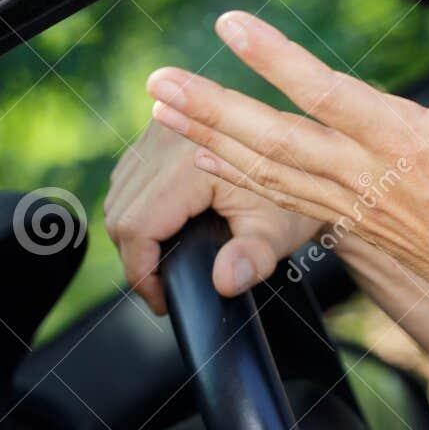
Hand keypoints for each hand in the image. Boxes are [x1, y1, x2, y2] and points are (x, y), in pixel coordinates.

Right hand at [104, 122, 322, 313]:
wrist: (309, 153)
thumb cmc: (298, 192)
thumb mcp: (280, 230)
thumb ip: (254, 257)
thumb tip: (224, 282)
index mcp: (188, 161)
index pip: (137, 226)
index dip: (142, 272)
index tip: (163, 299)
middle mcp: (167, 138)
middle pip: (121, 213)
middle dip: (136, 258)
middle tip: (163, 287)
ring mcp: (161, 130)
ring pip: (118, 195)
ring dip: (134, 234)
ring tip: (162, 263)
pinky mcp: (161, 129)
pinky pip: (129, 177)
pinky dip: (138, 208)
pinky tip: (163, 230)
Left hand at [143, 0, 428, 326]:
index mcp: (406, 142)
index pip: (327, 94)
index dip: (276, 58)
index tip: (231, 26)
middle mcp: (369, 176)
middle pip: (275, 139)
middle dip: (213, 106)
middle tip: (159, 79)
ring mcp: (356, 204)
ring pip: (269, 170)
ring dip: (210, 137)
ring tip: (162, 110)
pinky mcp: (354, 224)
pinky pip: (283, 197)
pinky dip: (239, 176)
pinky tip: (208, 158)